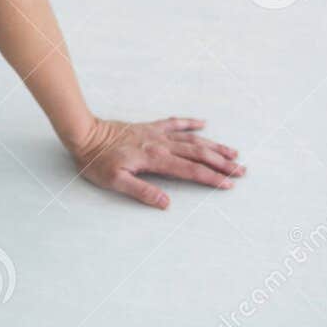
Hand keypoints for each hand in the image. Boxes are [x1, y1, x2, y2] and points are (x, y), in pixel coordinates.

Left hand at [65, 115, 244, 208]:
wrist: (84, 134)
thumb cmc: (97, 161)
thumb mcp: (115, 181)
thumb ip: (141, 191)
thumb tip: (165, 203)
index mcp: (155, 159)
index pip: (190, 170)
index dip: (211, 178)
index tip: (229, 184)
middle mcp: (160, 144)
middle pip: (198, 153)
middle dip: (221, 162)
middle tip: (241, 169)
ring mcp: (156, 133)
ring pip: (191, 139)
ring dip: (213, 145)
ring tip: (232, 152)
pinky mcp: (149, 127)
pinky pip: (174, 123)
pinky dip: (190, 123)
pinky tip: (203, 124)